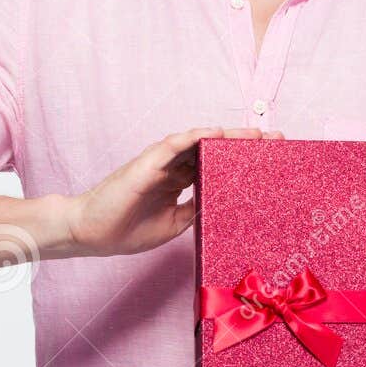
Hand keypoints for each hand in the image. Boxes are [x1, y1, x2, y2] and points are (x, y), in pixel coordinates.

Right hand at [62, 126, 282, 257]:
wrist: (90, 233)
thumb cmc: (125, 230)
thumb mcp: (174, 225)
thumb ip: (197, 209)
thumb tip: (226, 204)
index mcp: (177, 182)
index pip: (214, 165)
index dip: (240, 160)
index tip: (269, 160)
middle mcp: (171, 167)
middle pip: (213, 149)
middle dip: (243, 144)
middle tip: (276, 141)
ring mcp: (160, 162)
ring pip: (199, 141)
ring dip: (228, 136)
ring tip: (256, 135)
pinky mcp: (147, 162)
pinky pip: (175, 143)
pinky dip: (196, 136)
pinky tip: (217, 133)